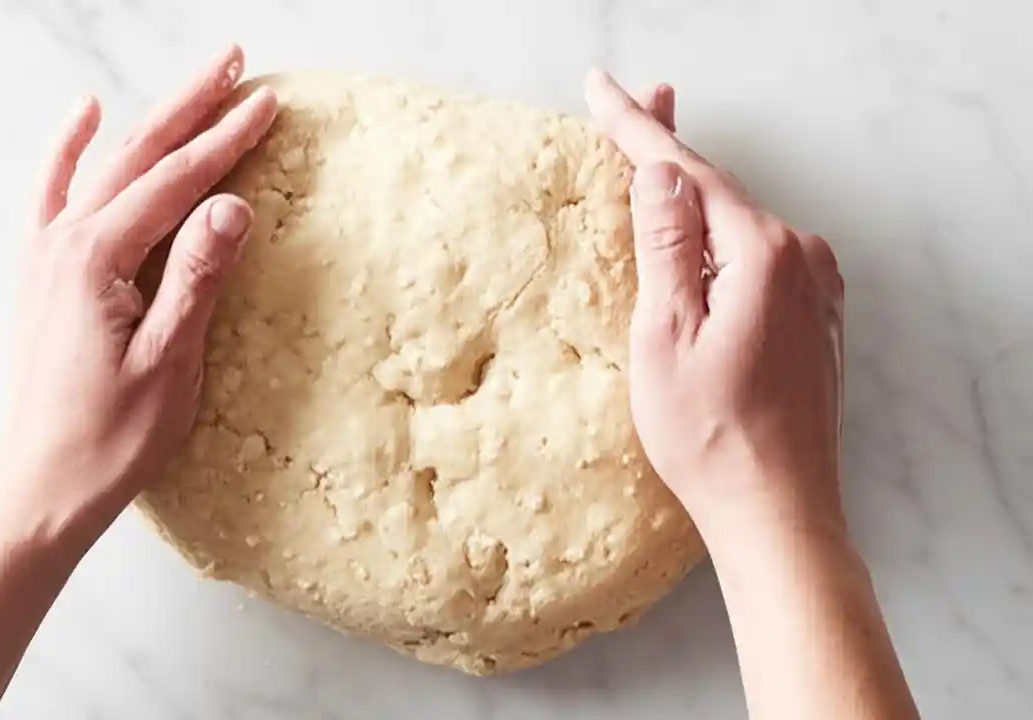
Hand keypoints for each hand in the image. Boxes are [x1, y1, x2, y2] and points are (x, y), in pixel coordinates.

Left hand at [0, 45, 276, 548]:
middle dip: (193, 107)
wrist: (42, 487)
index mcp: (98, 260)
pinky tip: (82, 115)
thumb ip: (197, 278)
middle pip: (140, 156)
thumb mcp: (169, 363)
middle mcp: (65, 242)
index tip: (269, 104)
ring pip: (107, 167)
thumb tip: (232, 204)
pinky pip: (53, 193)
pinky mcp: (41, 274)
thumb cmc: (111, 439)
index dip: (226, 142)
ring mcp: (47, 255)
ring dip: (152, 121)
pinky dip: (68, 150)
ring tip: (194, 84)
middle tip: (238, 64)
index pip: (177, 183)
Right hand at [585, 71, 844, 542]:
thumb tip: (661, 174)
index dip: (636, 129)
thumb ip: (666, 247)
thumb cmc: (711, 437)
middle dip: (667, 143)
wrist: (778, 509)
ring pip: (737, 218)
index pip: (685, 173)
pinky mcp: (814, 314)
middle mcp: (799, 257)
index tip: (599, 90)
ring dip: (693, 188)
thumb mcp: (665, 336)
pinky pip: (758, 251)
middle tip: (630, 95)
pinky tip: (701, 227)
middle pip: (717, 186)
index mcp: (760, 255)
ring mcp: (815, 286)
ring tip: (656, 148)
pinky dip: (720, 229)